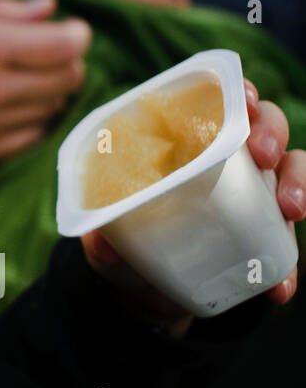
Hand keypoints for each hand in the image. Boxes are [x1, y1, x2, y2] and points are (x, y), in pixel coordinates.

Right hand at [0, 0, 90, 170]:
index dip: (77, 35)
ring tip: (28, 79)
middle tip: (51, 54)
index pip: (67, 45)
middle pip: (68, 79)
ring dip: (50, 92)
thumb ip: (3, 11)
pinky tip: (12, 106)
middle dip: (68, 62)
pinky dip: (32, 120)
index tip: (70, 31)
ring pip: (52, 109)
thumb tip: (50, 9)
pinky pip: (29, 138)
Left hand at [81, 78, 303, 336]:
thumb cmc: (126, 251)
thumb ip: (100, 244)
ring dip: (298, 181)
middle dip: (270, 130)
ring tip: (289, 209)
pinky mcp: (271, 228)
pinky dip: (292, 258)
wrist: (150, 295)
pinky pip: (291, 232)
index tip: (240, 99)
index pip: (214, 102)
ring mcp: (254, 190)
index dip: (234, 92)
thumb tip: (100, 242)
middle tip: (263, 155)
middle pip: (262, 123)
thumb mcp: (108, 247)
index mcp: (182, 146)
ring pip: (292, 166)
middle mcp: (225, 158)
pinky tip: (281, 286)